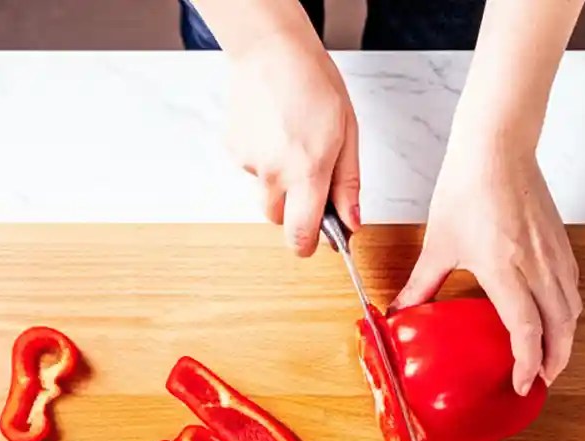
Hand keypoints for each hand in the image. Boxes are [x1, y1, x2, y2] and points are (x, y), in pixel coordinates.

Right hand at [224, 36, 361, 254]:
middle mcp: (273, 174)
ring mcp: (249, 163)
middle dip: (295, 210)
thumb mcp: (347, 133)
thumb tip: (352, 221)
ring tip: (292, 143)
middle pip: (280, 220)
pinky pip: (252, 171)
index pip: (300, 236)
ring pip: (265, 194)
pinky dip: (264, 161)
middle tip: (310, 177)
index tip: (318, 238)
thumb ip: (347, 183)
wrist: (270, 52)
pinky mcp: (233, 151)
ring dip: (280, 183)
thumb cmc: (314, 83)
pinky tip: (274, 132)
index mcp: (307, 171)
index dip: (309, 245)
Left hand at [392, 138, 581, 395]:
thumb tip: (400, 311)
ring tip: (551, 355)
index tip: (520, 384)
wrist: (497, 147)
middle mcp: (536, 266)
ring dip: (565, 338)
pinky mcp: (560, 242)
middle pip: (559, 328)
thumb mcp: (438, 243)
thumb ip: (421, 284)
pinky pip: (572, 286)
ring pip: (572, 308)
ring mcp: (553, 253)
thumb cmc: (468, 188)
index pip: (526, 330)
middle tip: (541, 380)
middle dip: (554, 360)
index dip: (526, 363)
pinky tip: (555, 315)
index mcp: (504, 270)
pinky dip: (568, 310)